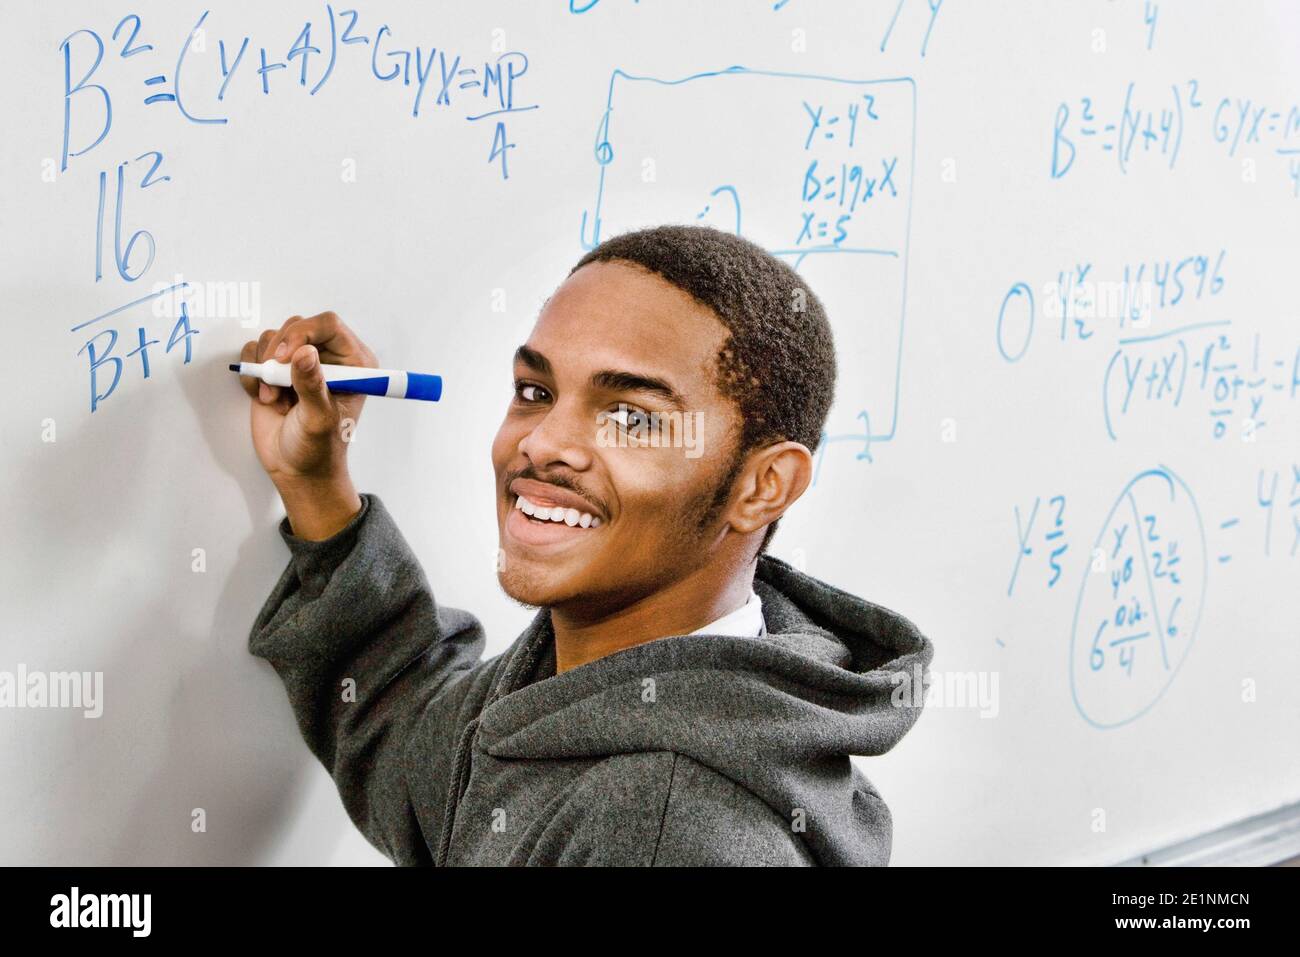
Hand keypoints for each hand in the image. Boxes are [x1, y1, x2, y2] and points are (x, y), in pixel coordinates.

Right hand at [238, 311, 376, 483]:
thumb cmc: (318, 449)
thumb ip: (312, 385)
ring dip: (265, 366)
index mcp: (353, 364)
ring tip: (274, 397)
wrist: (296, 469)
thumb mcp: (319, 419)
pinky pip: (255, 352)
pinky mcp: (276, 371)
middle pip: (298, 325)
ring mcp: (300, 363)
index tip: (285, 357)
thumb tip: (305, 352)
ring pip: (274, 337)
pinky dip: (252, 372)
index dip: (303, 333)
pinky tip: (263, 396)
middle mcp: (328, 358)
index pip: (328, 325)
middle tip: (275, 384)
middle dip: (279, 352)